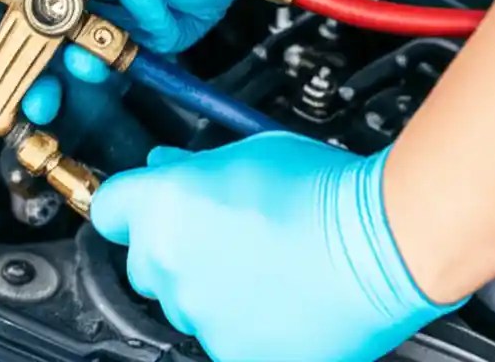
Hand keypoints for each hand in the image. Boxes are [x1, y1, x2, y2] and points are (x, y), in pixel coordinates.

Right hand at [0, 0, 326, 59]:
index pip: (37, 16)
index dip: (17, 45)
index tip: (0, 63)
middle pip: (70, 47)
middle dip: (52, 78)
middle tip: (38, 93)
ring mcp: (145, 2)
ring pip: (112, 50)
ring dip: (94, 55)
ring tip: (79, 49)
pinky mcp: (186, 10)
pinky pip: (161, 32)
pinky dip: (145, 14)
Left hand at [91, 133, 461, 361]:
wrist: (384, 242)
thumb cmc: (327, 191)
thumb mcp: (252, 152)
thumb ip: (197, 165)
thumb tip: (170, 165)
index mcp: (166, 205)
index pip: (110, 206)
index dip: (131, 203)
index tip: (144, 205)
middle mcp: (170, 262)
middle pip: (144, 258)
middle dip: (174, 245)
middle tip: (224, 232)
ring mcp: (199, 313)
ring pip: (182, 302)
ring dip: (208, 286)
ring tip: (263, 265)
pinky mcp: (232, 353)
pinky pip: (218, 337)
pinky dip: (239, 322)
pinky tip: (277, 295)